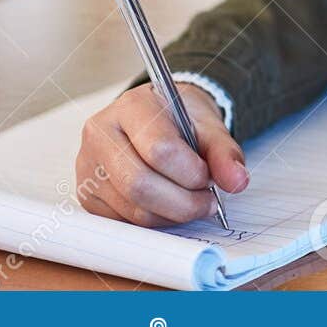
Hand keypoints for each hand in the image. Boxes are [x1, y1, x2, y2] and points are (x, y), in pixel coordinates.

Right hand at [76, 83, 247, 226]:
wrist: (158, 117)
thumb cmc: (182, 120)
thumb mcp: (208, 126)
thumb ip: (225, 152)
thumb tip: (238, 182)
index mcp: (131, 106)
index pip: (159, 149)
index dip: (190, 172)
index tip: (208, 177)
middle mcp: (100, 134)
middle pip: (140, 184)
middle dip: (183, 202)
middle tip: (208, 201)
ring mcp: (88, 166)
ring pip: (132, 208)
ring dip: (172, 215)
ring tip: (193, 202)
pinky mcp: (88, 194)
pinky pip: (123, 220)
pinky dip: (155, 221)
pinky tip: (170, 206)